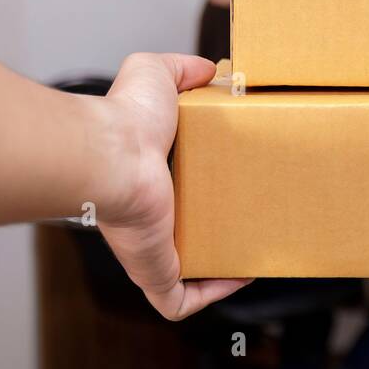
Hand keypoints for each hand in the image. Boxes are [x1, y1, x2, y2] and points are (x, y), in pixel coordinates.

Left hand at [89, 51, 251, 318]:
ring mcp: (148, 248)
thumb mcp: (156, 73)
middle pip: (182, 232)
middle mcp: (144, 216)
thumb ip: (180, 68)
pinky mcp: (154, 271)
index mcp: (144, 178)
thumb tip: (208, 70)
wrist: (112, 157)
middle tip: (253, 214)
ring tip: (257, 247)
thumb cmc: (127, 119)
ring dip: (219, 267)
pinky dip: (212, 294)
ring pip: (184, 272)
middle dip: (215, 229)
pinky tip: (242, 274)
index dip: (201, 191)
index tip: (232, 182)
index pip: (171, 193)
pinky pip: (180, 300)